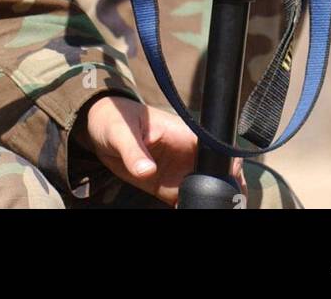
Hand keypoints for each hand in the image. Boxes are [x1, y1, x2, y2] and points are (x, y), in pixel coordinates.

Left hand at [77, 96, 246, 206]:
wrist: (99, 130)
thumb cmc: (114, 119)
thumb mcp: (121, 132)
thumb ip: (134, 151)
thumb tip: (147, 170)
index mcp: (183, 135)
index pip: (216, 149)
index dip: (230, 167)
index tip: (232, 186)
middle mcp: (187, 154)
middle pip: (217, 173)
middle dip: (225, 191)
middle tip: (223, 206)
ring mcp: (179, 172)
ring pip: (205, 190)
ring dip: (207, 202)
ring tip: (202, 209)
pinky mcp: (167, 186)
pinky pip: (185, 201)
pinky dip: (189, 208)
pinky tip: (184, 211)